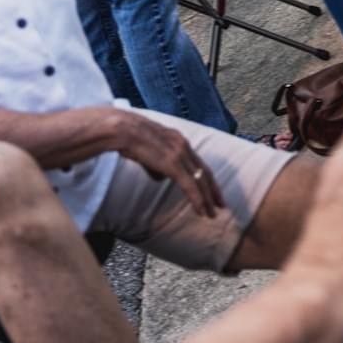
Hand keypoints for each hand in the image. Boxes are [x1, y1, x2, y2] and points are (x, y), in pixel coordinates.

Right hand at [104, 109, 226, 217]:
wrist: (121, 128)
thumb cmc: (127, 137)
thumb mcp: (146, 151)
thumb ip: (155, 164)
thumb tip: (160, 178)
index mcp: (178, 140)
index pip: (198, 162)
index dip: (206, 177)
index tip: (212, 191)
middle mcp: (183, 145)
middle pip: (205, 171)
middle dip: (213, 190)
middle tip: (221, 205)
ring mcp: (180, 154)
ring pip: (200, 180)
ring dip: (207, 199)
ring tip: (212, 213)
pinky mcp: (173, 164)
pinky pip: (190, 185)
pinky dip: (198, 199)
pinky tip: (201, 211)